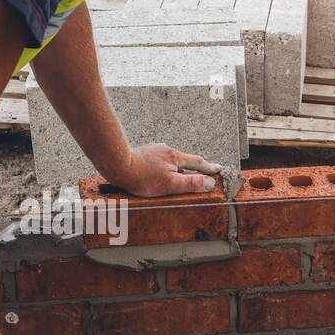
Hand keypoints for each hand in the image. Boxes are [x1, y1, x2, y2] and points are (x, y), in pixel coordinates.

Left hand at [107, 143, 221, 197]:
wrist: (116, 165)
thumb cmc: (143, 177)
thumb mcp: (171, 184)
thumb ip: (192, 183)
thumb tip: (209, 182)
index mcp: (175, 157)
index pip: (197, 162)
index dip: (209, 167)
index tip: (218, 169)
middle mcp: (166, 150)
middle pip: (185, 160)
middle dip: (194, 166)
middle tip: (203, 171)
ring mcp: (154, 151)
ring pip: (171, 159)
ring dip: (178, 166)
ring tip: (180, 174)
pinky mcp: (143, 153)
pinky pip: (159, 159)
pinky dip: (165, 165)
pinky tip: (160, 170)